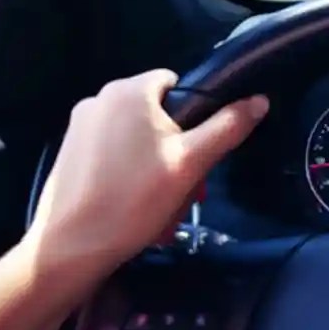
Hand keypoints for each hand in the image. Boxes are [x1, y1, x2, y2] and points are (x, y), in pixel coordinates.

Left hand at [26, 69, 268, 280]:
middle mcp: (99, 98)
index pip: (175, 83)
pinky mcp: (68, 152)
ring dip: (155, 167)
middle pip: (156, 114)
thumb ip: (227, 128)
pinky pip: (112, 154)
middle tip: (185, 188)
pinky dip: (129, 175)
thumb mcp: (190, 163)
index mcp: (128, 90)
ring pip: (135, 137)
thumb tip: (260, 100)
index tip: (197, 150)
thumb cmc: (134, 199)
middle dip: (176, 149)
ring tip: (161, 206)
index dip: (193, 115)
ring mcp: (79, 126)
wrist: (70, 246)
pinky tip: (135, 208)